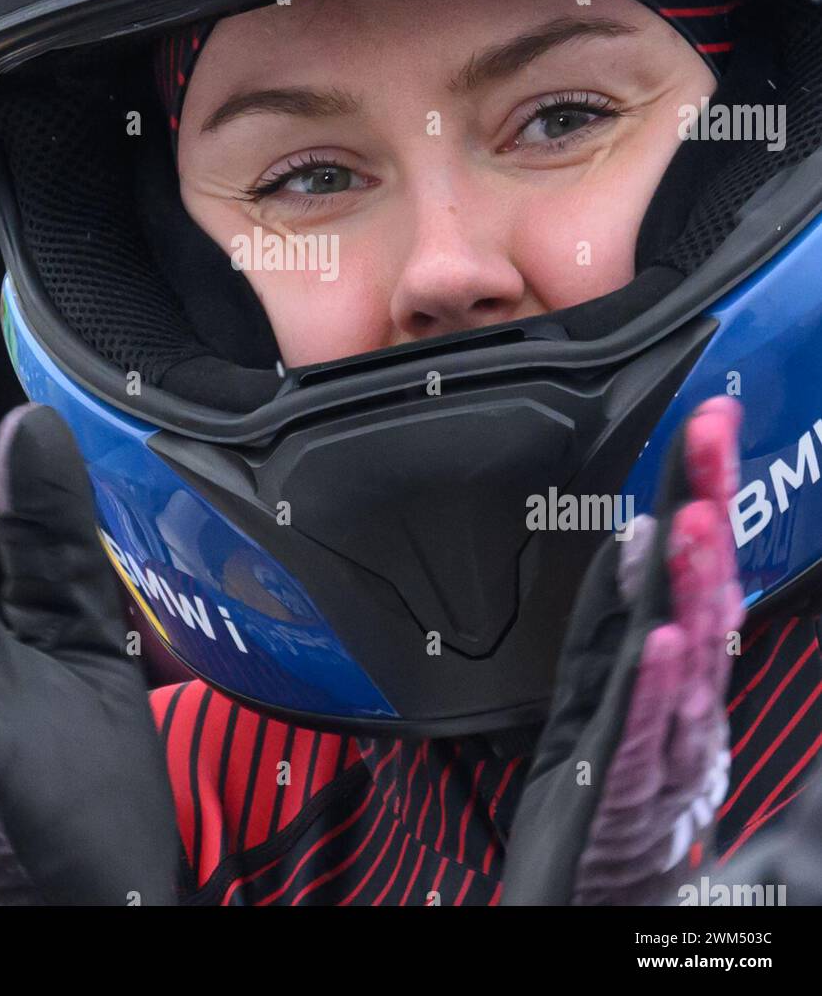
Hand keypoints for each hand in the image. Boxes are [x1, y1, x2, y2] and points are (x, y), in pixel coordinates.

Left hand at [501, 396, 744, 905]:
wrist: (596, 887)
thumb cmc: (610, 779)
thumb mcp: (610, 676)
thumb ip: (621, 607)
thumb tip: (637, 532)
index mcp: (679, 661)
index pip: (695, 561)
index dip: (703, 488)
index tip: (709, 419)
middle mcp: (688, 693)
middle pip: (705, 593)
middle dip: (708, 511)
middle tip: (711, 440)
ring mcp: (671, 742)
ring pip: (691, 659)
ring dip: (691, 589)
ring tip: (689, 526)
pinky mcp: (635, 788)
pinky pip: (649, 733)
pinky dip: (657, 688)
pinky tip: (663, 643)